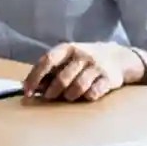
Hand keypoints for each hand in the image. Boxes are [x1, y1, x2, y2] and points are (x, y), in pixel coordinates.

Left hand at [22, 42, 139, 101]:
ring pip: (78, 87)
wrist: (118, 57)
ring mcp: (97, 66)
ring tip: (68, 97)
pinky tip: (85, 95)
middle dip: (53, 92)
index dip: (35, 77)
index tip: (28, 91)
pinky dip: (86, 97)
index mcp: (68, 48)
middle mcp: (83, 55)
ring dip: (70, 96)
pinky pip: (93, 93)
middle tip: (50, 97)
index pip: (47, 60)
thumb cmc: (84, 61)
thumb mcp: (68, 59)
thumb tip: (30, 88)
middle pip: (62, 78)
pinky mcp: (109, 78)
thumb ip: (51, 71)